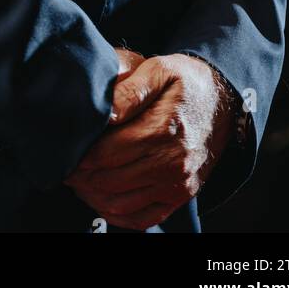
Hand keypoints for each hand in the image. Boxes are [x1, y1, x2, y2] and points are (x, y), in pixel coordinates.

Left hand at [64, 53, 235, 229]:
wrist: (223, 102)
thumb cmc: (186, 82)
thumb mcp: (159, 70)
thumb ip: (129, 89)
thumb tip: (104, 111)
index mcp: (163, 129)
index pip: (108, 153)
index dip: (81, 154)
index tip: (66, 148)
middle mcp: (172, 162)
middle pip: (110, 180)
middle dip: (81, 176)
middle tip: (65, 164)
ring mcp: (177, 184)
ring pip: (121, 203)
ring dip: (92, 195)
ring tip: (77, 180)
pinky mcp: (180, 196)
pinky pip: (142, 218)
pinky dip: (116, 214)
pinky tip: (101, 198)